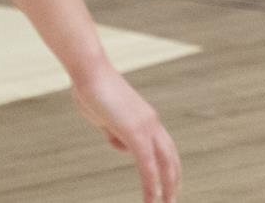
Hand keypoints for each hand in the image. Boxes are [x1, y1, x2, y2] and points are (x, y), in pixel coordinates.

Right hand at [72, 64, 181, 201]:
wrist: (90, 74)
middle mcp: (153, 123)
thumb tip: (123, 146)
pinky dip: (151, 184)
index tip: (172, 184)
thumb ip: (116, 133)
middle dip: (174, 181)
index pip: (166, 148)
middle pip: (171, 157)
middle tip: (173, 201)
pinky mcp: (135, 132)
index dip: (170, 167)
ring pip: (165, 163)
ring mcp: (146, 127)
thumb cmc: (94, 93)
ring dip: (167, 187)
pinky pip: (147, 164)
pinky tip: (151, 199)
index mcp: (148, 120)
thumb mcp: (107, 119)